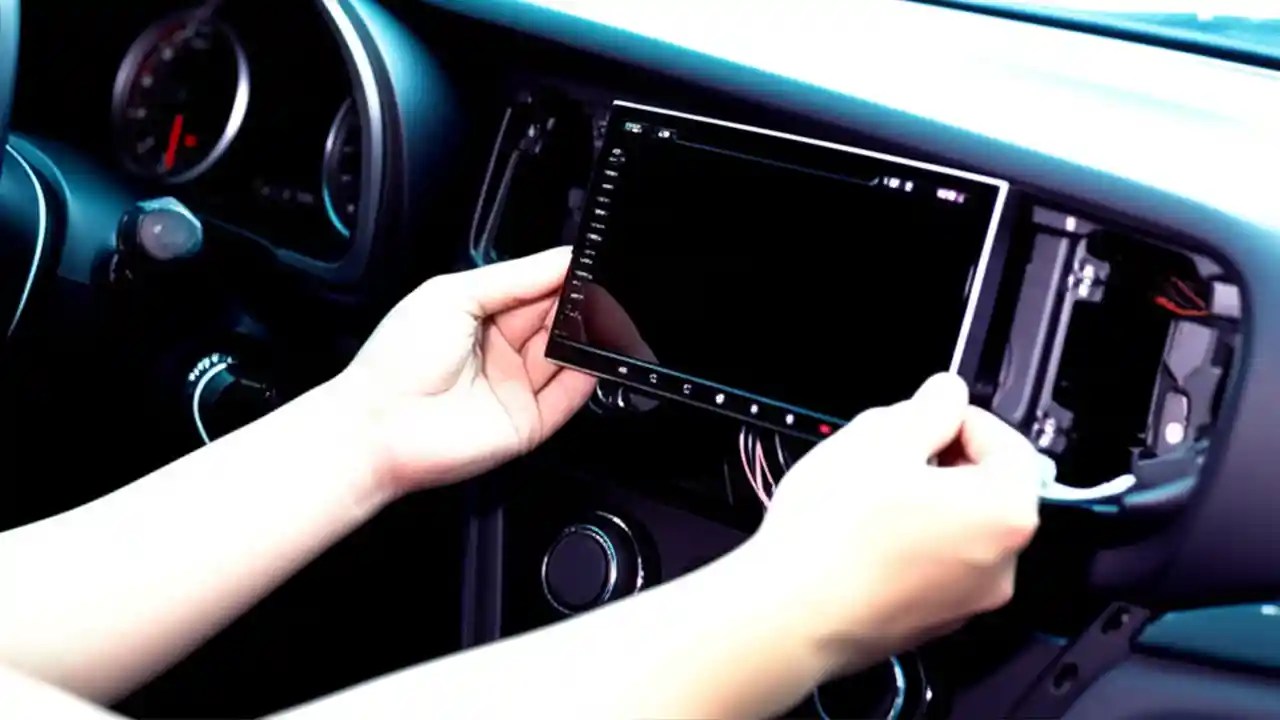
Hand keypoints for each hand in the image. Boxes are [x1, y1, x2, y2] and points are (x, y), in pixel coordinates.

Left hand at [335, 247, 595, 495]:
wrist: (380, 425)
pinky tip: (592, 356)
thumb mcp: (453, 296)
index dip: (560, 278)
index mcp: (481, 317)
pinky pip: (569, 396)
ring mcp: (517, 387)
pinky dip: (587, 375)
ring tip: (590, 320)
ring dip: (584, 337)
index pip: (535, 290)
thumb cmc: (397, 360)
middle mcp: (502, 352)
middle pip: (556, 321)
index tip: (582, 265)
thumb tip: (562, 259)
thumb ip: (514, 277)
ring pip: (567, 355)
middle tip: (589, 293)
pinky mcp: (530, 423)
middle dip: (576, 305)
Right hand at [742, 373, 1041, 676]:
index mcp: (1004, 513)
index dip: (958, 419)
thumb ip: (928, 409)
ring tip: (864, 495)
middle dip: (938, 461)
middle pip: (983, 487)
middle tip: (885, 453)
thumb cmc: (832, 536)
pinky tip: (859, 534)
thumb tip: (946, 396)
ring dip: (920, 501)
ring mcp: (966, 600)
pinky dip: (906, 542)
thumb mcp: (879, 440)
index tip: (922, 416)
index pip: (1006, 442)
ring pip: (954, 526)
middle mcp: (1000, 565)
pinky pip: (931, 564)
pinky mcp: (931, 620)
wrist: (789, 614)